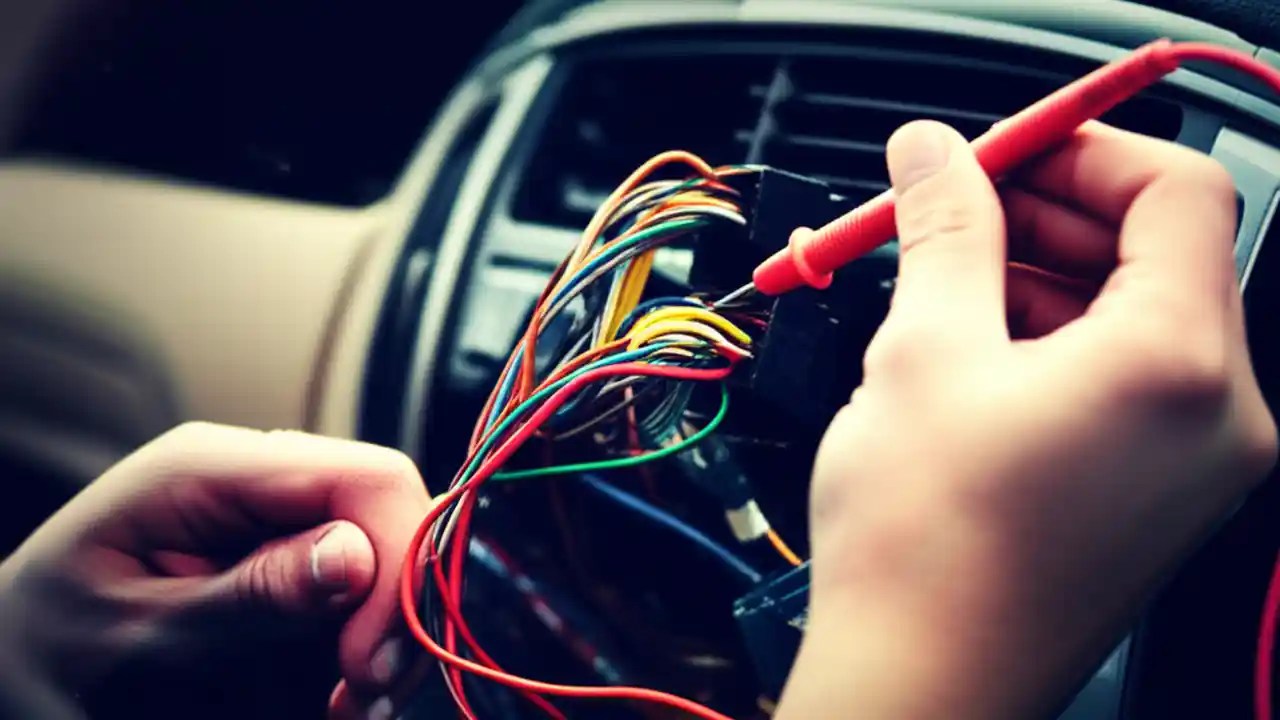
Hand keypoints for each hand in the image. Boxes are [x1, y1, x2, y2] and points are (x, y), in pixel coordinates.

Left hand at [0, 423, 430, 719]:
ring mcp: (280, 531)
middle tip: (361, 695)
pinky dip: (366, 659)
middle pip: (390, 516)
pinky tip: (332, 701)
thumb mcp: (140, 636)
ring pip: (391, 564)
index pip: (364, 477)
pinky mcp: (293, 577)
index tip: (368, 661)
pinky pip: (365, 605)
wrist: (16, 677)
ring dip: (387, 642)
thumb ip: (248, 597)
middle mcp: (260, 488)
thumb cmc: (50, 654)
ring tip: (343, 708)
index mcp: (214, 470)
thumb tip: (356, 556)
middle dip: (398, 607)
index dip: (397, 561)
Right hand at [778, 121, 1277, 719]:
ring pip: (1139, 317)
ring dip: (1047, 278)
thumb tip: (934, 154)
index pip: (1175, 194)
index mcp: (1178, 363)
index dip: (1082, 153)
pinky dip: (1059, 342)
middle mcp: (1218, 415)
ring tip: (947, 282)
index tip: (1001, 154)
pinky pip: (1129, 380)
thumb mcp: (923, 351)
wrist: (921, 685)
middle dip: (1053, 215)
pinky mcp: (1158, 495)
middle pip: (1161, 253)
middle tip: (958, 207)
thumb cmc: (925, 549)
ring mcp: (1196, 463)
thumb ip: (945, 229)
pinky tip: (975, 347)